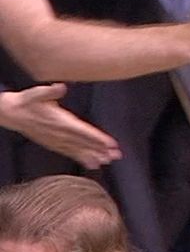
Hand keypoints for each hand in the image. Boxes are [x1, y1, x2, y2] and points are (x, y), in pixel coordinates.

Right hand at [0, 85, 118, 168]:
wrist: (11, 114)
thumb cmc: (27, 102)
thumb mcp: (37, 93)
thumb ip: (50, 91)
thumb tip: (61, 87)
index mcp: (60, 121)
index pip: (83, 131)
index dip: (97, 137)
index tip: (111, 143)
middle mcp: (60, 133)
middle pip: (85, 143)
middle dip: (101, 149)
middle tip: (117, 155)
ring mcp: (57, 141)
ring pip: (79, 150)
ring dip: (94, 156)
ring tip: (108, 161)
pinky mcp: (54, 144)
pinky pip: (70, 153)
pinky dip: (82, 159)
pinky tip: (93, 164)